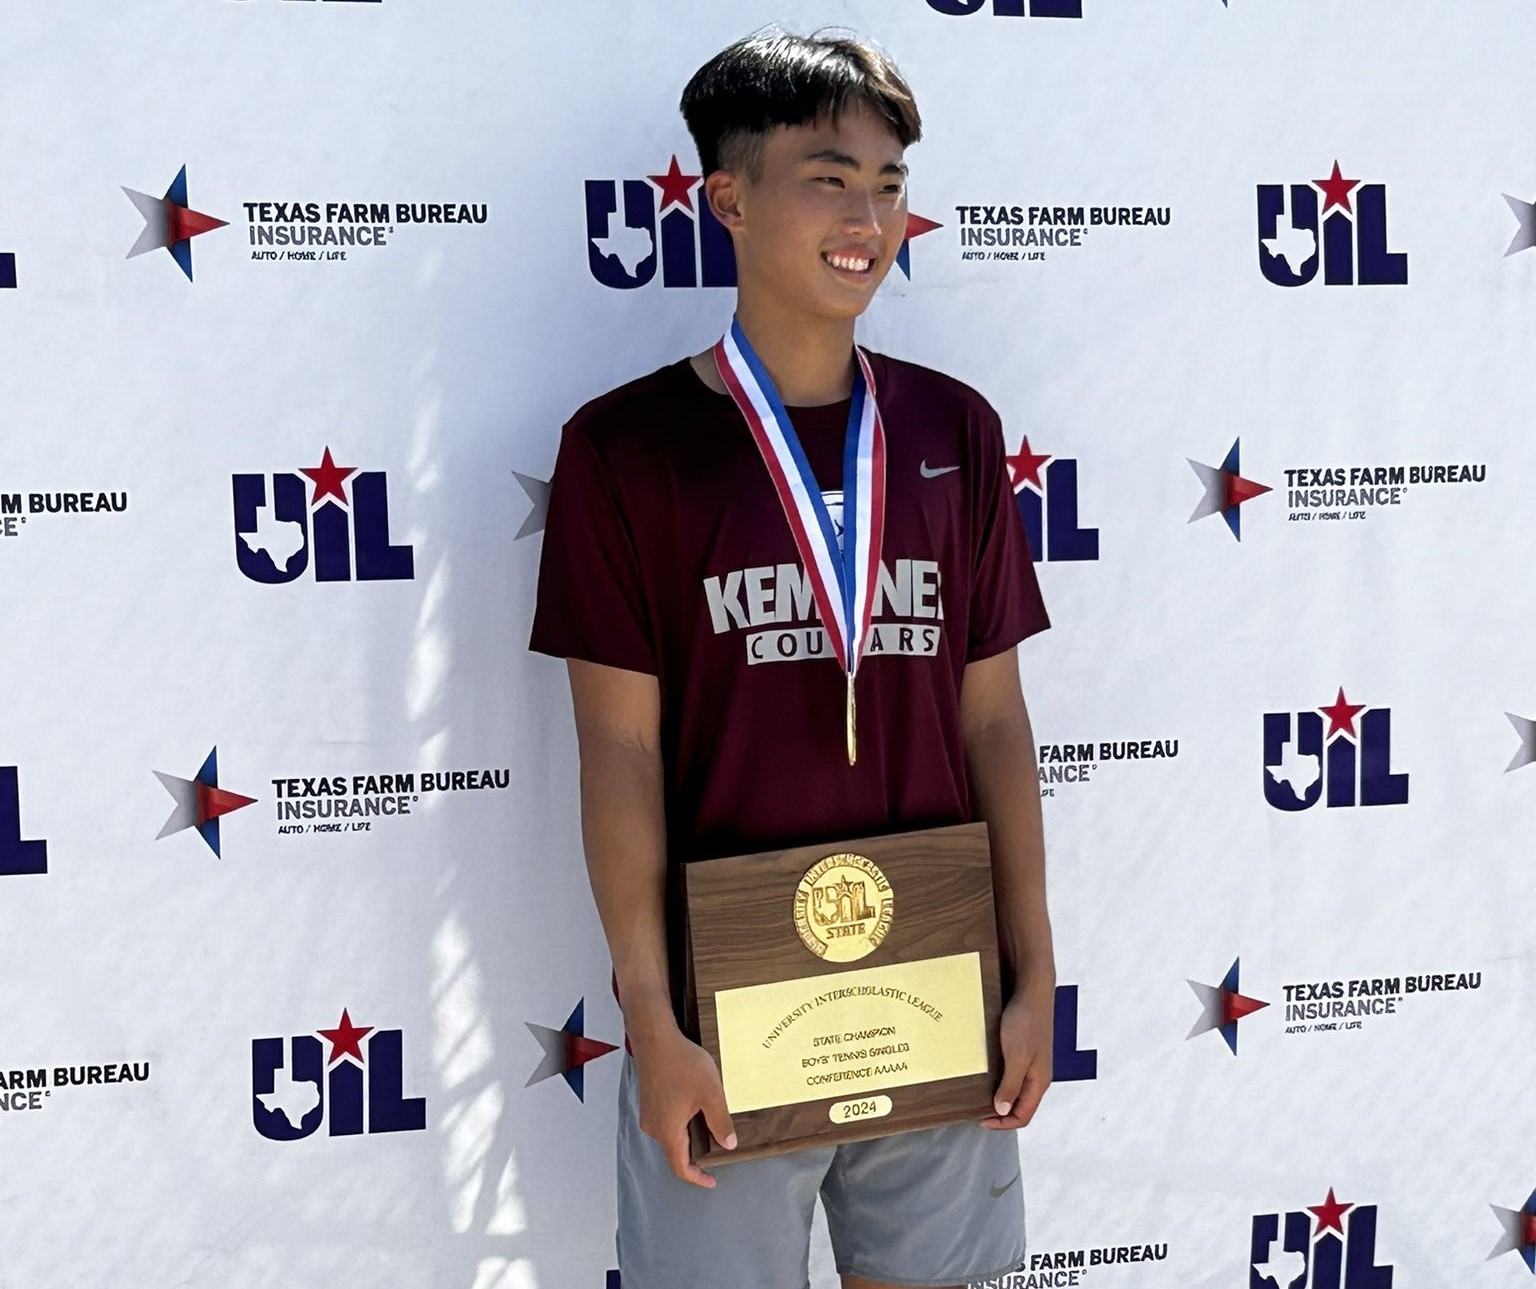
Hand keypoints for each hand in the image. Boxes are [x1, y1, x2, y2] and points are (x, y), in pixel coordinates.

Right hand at [632, 1028, 736, 1186]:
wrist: (655, 1037)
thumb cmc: (681, 1063)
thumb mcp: (710, 1094)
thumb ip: (720, 1122)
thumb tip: (728, 1144)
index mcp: (668, 1131)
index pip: (680, 1167)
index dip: (696, 1178)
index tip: (712, 1180)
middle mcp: (654, 1126)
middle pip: (675, 1151)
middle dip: (695, 1154)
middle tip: (716, 1147)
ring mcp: (648, 1112)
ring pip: (670, 1134)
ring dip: (688, 1135)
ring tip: (708, 1123)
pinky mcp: (648, 1099)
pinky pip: (665, 1120)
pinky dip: (680, 1122)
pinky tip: (694, 1106)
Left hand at [981, 987, 1052, 1130]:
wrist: (1032, 990)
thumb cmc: (1026, 1022)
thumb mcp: (1016, 1057)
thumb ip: (1011, 1085)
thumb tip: (1002, 1110)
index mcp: (1039, 1082)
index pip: (1023, 1116)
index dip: (1003, 1124)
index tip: (981, 1119)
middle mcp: (1038, 1075)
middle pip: (1020, 1105)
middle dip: (1000, 1112)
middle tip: (977, 1109)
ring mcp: (1032, 1062)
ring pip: (1016, 1088)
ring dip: (999, 1094)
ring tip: (978, 1093)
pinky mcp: (1024, 1049)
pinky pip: (1013, 1072)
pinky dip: (999, 1079)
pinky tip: (986, 1073)